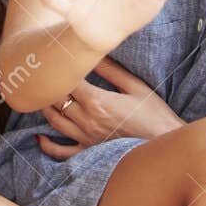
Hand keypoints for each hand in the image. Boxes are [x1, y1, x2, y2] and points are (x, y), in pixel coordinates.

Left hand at [38, 58, 182, 156]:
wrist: (166, 143)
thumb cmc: (154, 113)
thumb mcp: (135, 86)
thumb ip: (111, 70)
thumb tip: (93, 53)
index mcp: (97, 101)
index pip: (67, 81)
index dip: (57, 69)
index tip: (52, 59)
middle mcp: (87, 120)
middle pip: (56, 99)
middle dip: (47, 86)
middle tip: (40, 74)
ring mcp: (86, 138)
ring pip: (54, 120)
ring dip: (44, 107)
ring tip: (40, 96)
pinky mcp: (89, 152)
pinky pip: (62, 152)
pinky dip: (47, 146)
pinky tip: (39, 137)